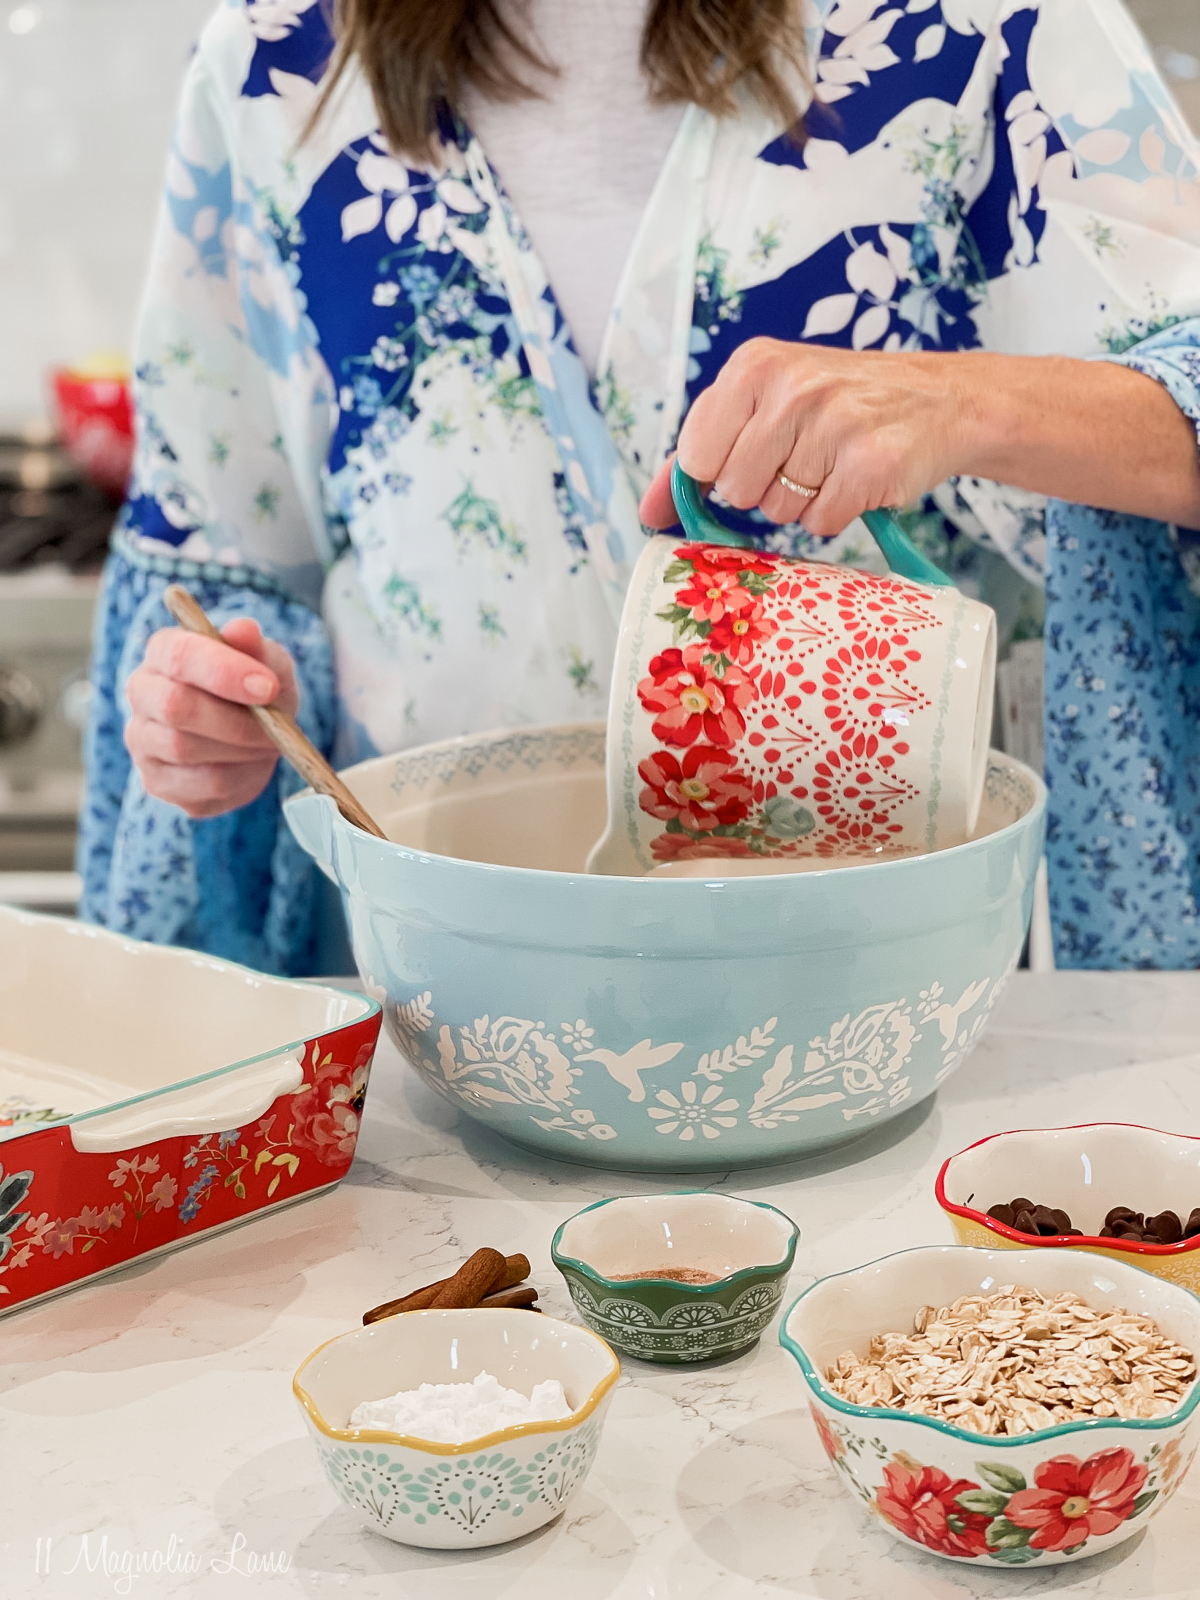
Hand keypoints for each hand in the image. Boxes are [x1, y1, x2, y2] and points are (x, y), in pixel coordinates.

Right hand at [124, 617, 298, 818]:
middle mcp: (142, 691)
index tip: (267, 686)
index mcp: (165, 650)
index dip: (224, 672)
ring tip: (268, 744)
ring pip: (183, 748)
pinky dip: (237, 778)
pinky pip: (197, 785)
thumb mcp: (267, 663)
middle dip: (235, 721)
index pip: (180, 655)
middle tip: (276, 727)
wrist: (255, 738)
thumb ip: (256, 648)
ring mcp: (142, 738)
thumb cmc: (256, 690)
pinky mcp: (156, 780)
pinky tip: (249, 764)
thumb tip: (244, 629)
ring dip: (239, 750)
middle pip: (174, 706)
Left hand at [639, 337, 969, 537]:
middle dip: (763, 489)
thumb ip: (701, 452)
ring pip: (778, 511)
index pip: (696, 456)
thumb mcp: (766, 403)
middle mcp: (791, 387)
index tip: (751, 458)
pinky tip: (857, 479)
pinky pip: (821, 523)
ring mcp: (833, 423)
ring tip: (832, 465)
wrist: (940, 399)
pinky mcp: (869, 464)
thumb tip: (648, 513)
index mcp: (752, 366)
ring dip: (802, 503)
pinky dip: (836, 513)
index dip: (721, 472)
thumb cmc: (839, 406)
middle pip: (735, 490)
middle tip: (801, 458)